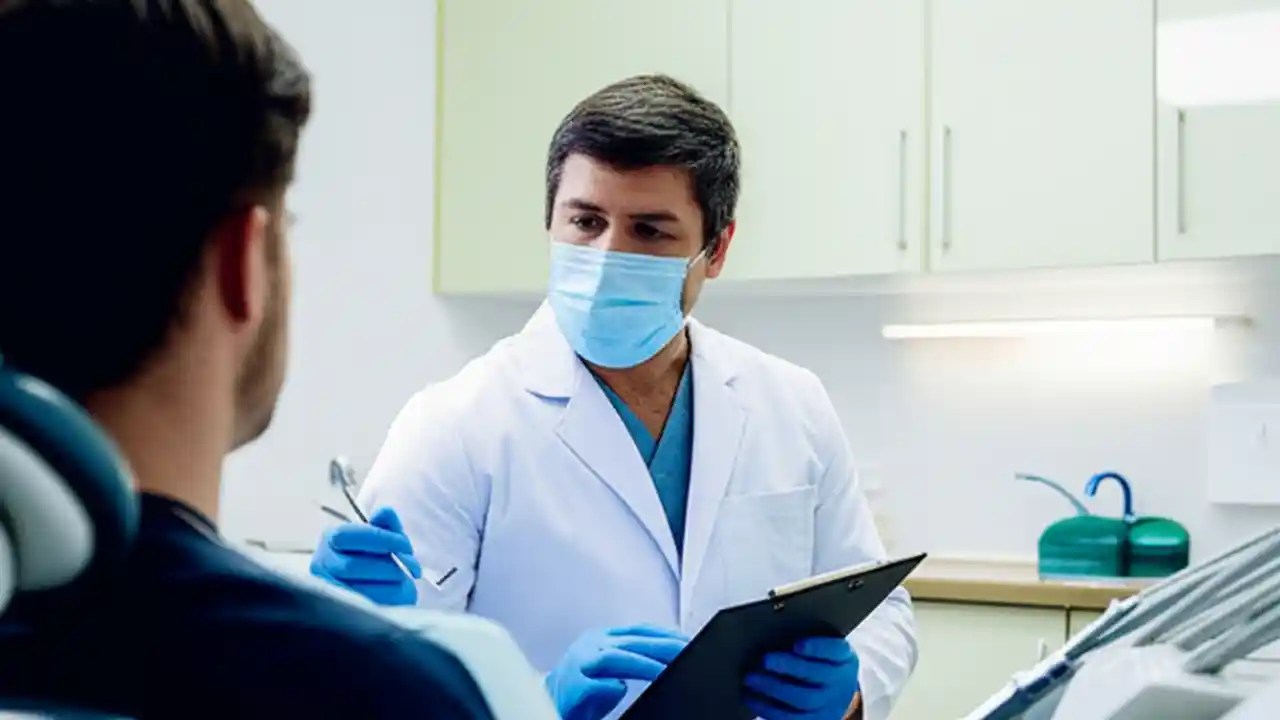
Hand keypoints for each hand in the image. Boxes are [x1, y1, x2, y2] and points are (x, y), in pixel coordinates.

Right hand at [310, 506, 422, 605]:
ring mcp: (328, 589)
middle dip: (386, 566)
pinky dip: (387, 600)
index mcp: (331, 538)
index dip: (379, 538)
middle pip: (351, 566)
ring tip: (404, 581)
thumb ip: (386, 523)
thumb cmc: (380, 556)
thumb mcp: (385, 536)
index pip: (347, 535)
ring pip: (357, 589)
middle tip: (409, 568)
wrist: (380, 586)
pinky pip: (365, 607)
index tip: (406, 546)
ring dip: (389, 584)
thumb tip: (385, 512)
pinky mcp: (339, 612)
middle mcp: (321, 563)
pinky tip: (398, 594)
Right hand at [545, 624, 689, 719]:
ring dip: (643, 665)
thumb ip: (634, 659)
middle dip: (662, 647)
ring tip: (666, 672)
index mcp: (602, 637)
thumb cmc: (586, 689)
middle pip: (631, 642)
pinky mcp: (570, 686)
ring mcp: (578, 664)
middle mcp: (590, 644)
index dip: (665, 633)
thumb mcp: (612, 669)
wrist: (550, 704)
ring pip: (612, 658)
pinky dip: (608, 687)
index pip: (639, 629)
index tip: (689, 641)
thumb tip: (672, 658)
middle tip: (687, 654)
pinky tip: (621, 690)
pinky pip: (593, 685)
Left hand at [744, 637, 860, 719]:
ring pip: (804, 700)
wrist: (838, 695)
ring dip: (773, 688)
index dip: (818, 648)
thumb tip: (771, 631)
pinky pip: (791, 719)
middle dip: (788, 666)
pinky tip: (751, 697)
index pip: (835, 650)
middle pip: (816, 675)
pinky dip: (768, 709)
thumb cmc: (821, 662)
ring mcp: (829, 705)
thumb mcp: (822, 647)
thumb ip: (804, 639)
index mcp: (844, 657)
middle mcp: (840, 682)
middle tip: (764, 659)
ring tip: (751, 678)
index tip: (798, 644)